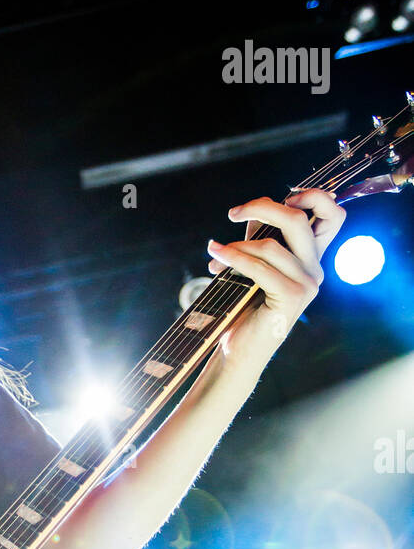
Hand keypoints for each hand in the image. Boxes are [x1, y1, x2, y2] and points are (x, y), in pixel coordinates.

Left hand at [206, 189, 346, 359]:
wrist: (238, 352)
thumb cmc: (244, 310)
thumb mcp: (254, 266)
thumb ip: (261, 238)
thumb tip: (254, 210)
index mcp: (311, 260)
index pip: (333, 215)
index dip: (313, 196)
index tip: (281, 197)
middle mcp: (315, 270)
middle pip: (297, 219)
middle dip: (263, 207)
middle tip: (233, 214)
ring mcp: (307, 284)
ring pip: (271, 245)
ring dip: (236, 245)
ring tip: (215, 253)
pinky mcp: (291, 297)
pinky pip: (259, 267)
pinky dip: (234, 259)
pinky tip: (216, 260)